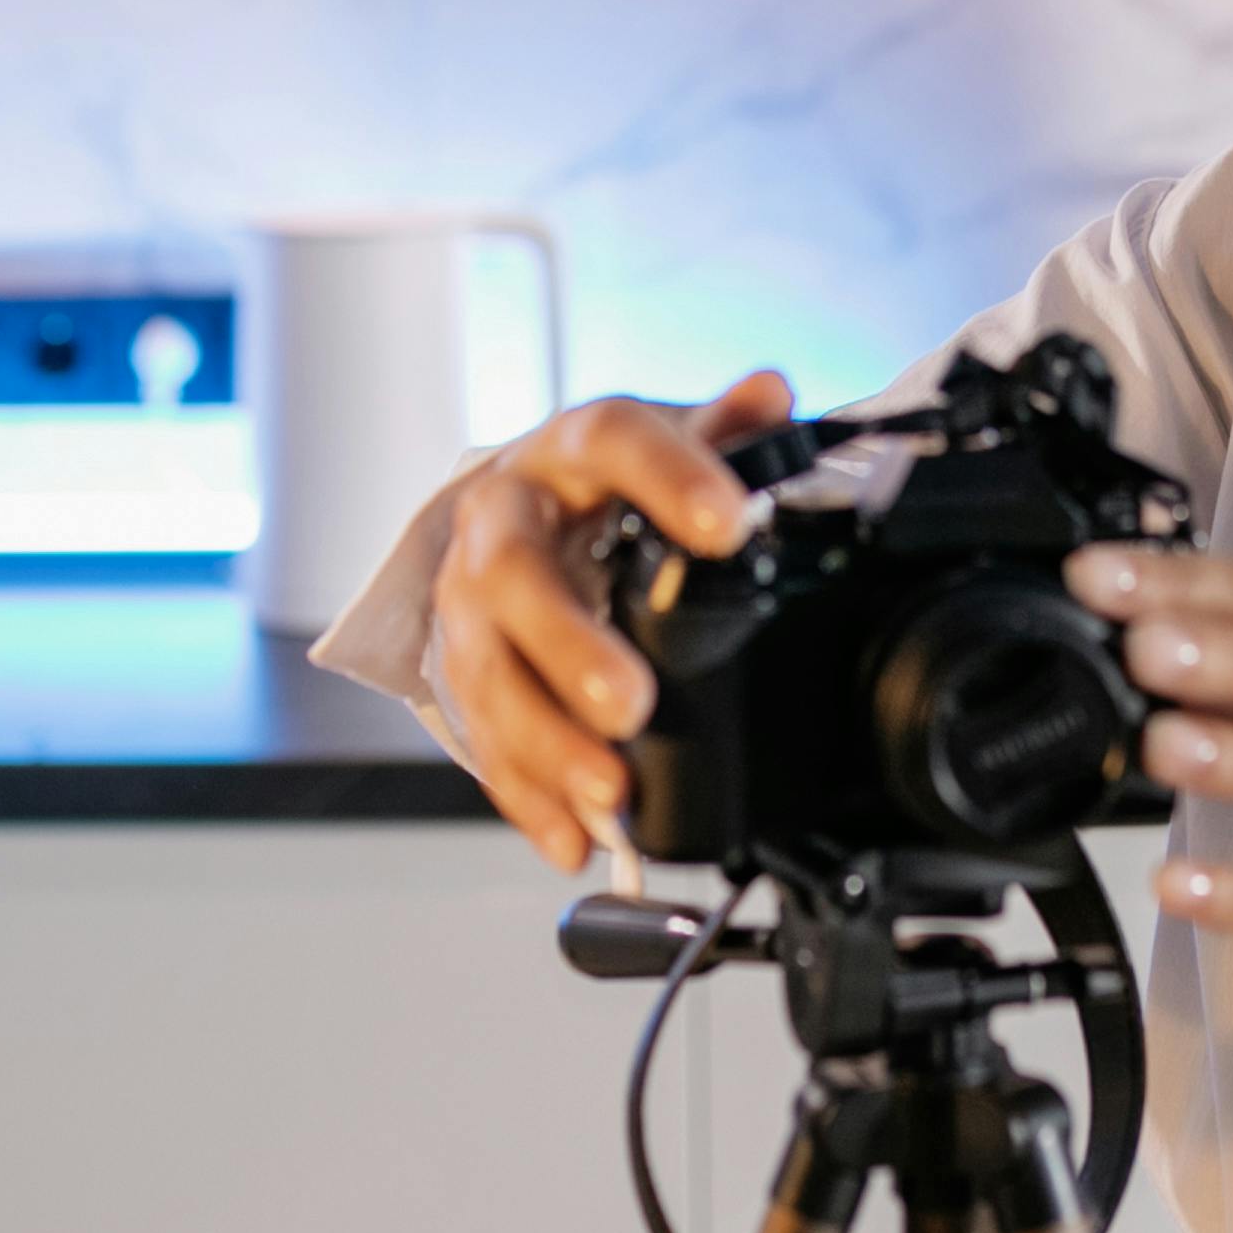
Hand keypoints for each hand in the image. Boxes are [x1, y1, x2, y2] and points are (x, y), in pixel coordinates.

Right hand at [433, 370, 794, 871]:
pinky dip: (529, 796)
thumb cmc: (603, 481)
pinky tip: (575, 837)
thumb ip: (725, 428)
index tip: (728, 526)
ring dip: (546, 741)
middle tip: (634, 702)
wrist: (518, 508)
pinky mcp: (460, 669)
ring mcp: (469, 600)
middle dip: (569, 648)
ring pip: (487, 673)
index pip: (613, 441)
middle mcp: (503, 519)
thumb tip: (773, 395)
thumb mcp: (665, 442)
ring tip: (612, 793)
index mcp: (568, 450)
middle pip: (515, 577)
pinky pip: (483, 740)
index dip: (670, 479)